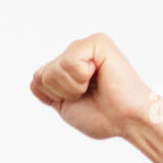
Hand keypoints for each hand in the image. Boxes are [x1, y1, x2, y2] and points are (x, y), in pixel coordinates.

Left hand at [29, 33, 152, 139]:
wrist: (127, 120)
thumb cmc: (103, 116)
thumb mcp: (66, 106)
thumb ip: (49, 92)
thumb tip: (35, 79)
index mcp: (69, 66)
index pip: (39, 79)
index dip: (54, 97)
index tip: (79, 100)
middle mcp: (77, 51)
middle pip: (42, 74)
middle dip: (61, 93)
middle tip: (88, 94)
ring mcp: (87, 45)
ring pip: (53, 70)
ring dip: (72, 88)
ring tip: (94, 87)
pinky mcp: (97, 42)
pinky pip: (69, 62)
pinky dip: (81, 78)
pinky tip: (99, 76)